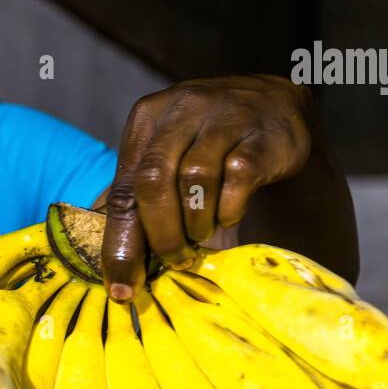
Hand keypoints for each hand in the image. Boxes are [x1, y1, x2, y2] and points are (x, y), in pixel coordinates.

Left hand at [100, 74, 313, 299]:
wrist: (274, 101)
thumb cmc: (209, 138)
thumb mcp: (167, 150)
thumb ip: (140, 194)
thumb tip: (112, 257)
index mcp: (147, 119)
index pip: (124, 188)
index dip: (120, 243)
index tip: (123, 287)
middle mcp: (181, 111)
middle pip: (153, 182)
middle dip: (160, 235)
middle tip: (174, 260)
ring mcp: (222, 119)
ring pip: (194, 180)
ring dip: (196, 222)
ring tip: (201, 233)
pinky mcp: (260, 136)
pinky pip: (238, 178)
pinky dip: (229, 208)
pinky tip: (229, 213)